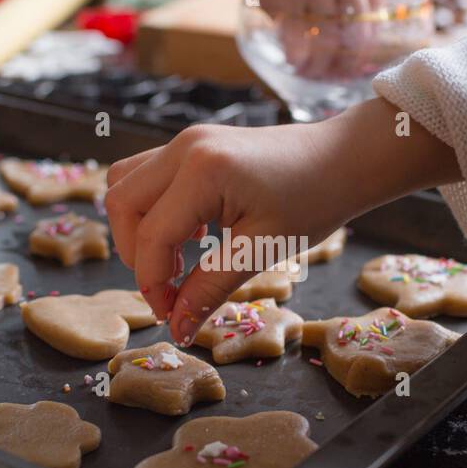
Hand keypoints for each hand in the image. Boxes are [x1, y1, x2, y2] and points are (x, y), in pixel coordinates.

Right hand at [104, 98, 459, 340]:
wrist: (344, 159)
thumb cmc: (314, 200)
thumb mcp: (262, 251)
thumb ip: (210, 288)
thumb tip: (176, 327)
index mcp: (203, 172)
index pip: (151, 237)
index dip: (153, 285)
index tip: (171, 315)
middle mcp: (185, 148)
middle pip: (121, 204)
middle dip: (134, 255)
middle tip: (167, 291)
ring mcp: (186, 140)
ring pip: (125, 184)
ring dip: (137, 228)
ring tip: (174, 263)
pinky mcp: (193, 145)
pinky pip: (148, 176)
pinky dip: (154, 209)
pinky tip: (191, 235)